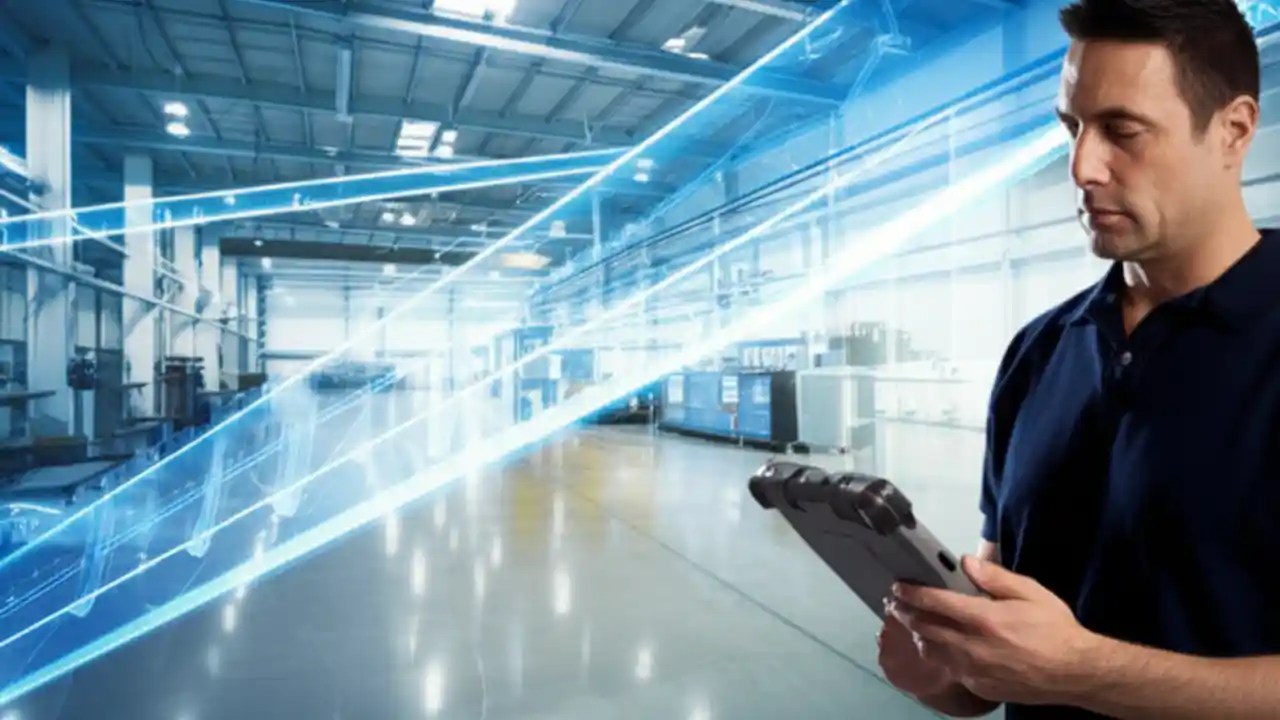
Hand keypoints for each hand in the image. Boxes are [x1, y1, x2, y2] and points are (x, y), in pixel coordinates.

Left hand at [887, 556, 1101, 706]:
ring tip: (913, 624)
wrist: (1075, 673)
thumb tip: (966, 562)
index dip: (911, 593)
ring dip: (918, 635)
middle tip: (894, 604)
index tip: (898, 587)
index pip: (935, 602)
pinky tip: (940, 646)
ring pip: (931, 650)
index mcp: (983, 618)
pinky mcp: (977, 686)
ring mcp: (973, 669)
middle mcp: (972, 645)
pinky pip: (949, 668)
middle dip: (905, 614)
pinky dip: (939, 654)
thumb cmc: (1055, 629)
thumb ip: (995, 577)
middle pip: (924, 627)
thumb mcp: (1030, 593)